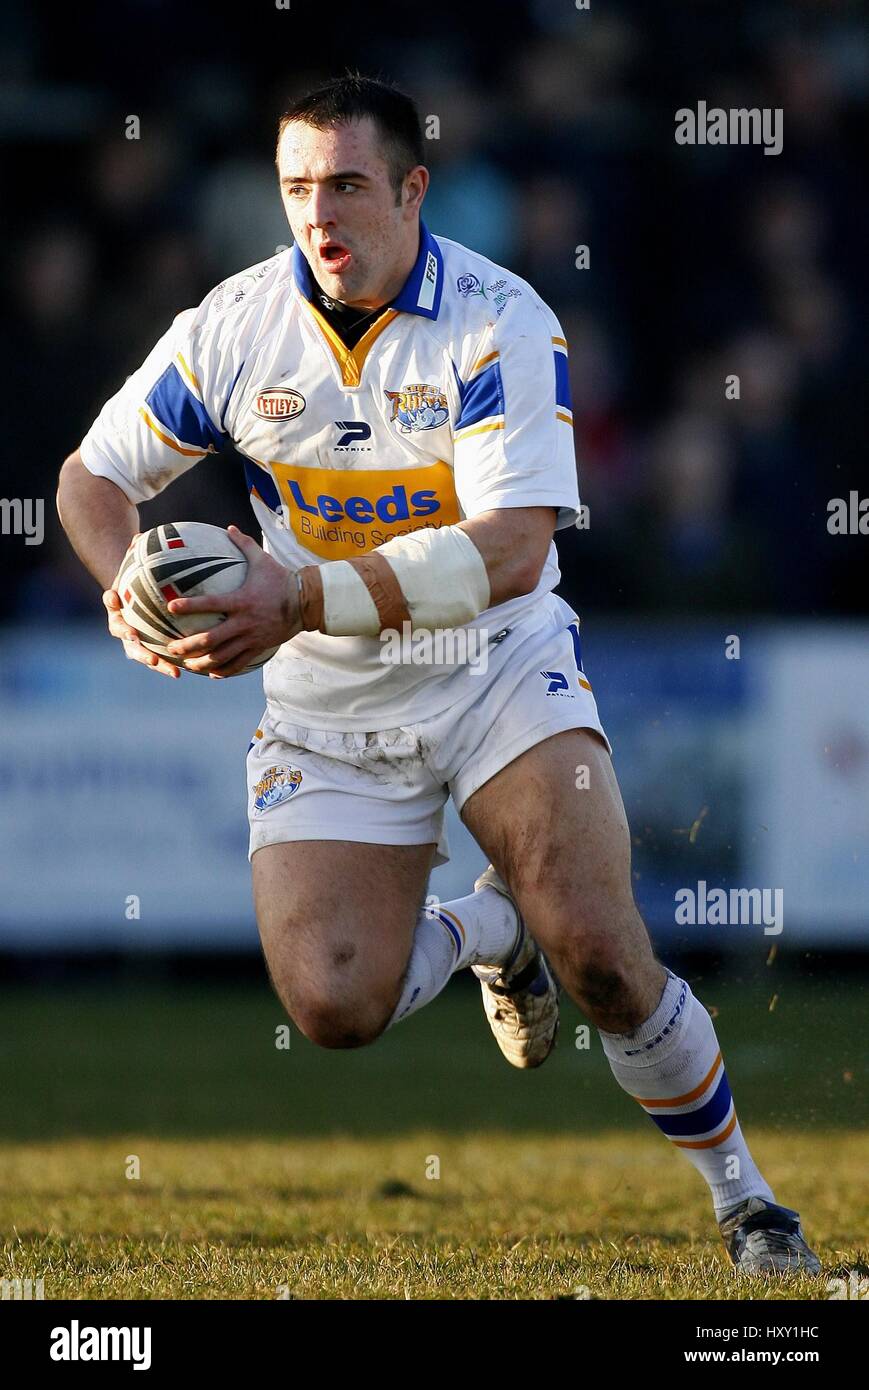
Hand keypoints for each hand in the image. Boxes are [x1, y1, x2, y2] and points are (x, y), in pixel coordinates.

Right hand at [103, 534, 180, 677]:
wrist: (136, 600)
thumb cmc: (139, 579)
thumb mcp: (137, 566)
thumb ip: (137, 554)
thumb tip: (140, 535)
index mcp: (117, 604)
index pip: (110, 601)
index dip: (111, 599)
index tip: (114, 597)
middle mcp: (121, 624)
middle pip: (121, 632)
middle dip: (128, 636)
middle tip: (134, 637)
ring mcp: (133, 640)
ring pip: (138, 652)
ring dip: (150, 660)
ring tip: (164, 666)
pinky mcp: (147, 651)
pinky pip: (157, 660)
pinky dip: (167, 666)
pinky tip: (182, 672)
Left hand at [165, 525, 301, 677]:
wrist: (306, 603)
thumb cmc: (281, 579)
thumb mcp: (263, 560)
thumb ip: (244, 544)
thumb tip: (229, 527)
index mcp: (241, 600)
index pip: (211, 603)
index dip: (190, 606)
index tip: (170, 607)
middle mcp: (244, 622)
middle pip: (211, 639)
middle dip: (188, 646)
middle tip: (171, 648)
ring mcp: (251, 637)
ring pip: (223, 656)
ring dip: (202, 662)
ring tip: (187, 665)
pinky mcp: (259, 647)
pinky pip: (239, 663)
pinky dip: (224, 670)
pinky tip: (212, 673)